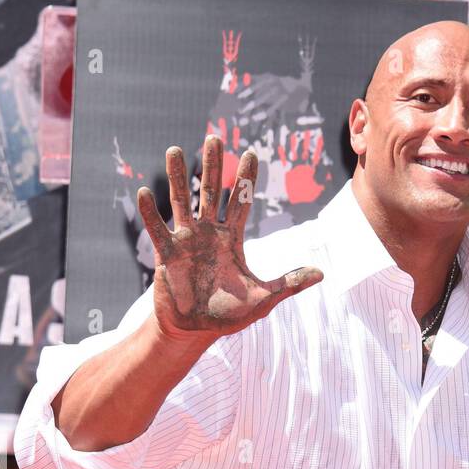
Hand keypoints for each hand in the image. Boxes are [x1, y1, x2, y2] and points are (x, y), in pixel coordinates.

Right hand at [137, 133, 322, 340]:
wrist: (195, 330)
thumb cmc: (227, 315)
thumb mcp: (262, 299)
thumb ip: (288, 284)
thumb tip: (322, 274)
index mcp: (231, 239)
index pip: (241, 202)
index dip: (246, 178)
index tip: (251, 152)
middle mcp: (209, 234)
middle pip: (211, 192)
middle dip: (213, 166)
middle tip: (214, 137)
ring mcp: (186, 241)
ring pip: (182, 202)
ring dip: (178, 177)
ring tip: (175, 150)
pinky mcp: (166, 254)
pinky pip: (157, 229)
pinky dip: (150, 212)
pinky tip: (146, 192)